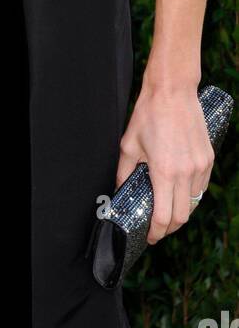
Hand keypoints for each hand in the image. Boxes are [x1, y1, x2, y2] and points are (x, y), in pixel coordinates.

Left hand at [116, 84, 213, 241]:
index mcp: (164, 172)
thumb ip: (124, 172)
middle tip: (157, 229)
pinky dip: (191, 196)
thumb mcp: (128, 144)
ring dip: (181, 211)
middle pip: (182, 216)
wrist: (173, 91)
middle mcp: (185, 173)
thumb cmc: (148, 114)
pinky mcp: (208, 158)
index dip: (156, 232)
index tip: (149, 237)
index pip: (164, 217)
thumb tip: (118, 189)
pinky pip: (202, 187)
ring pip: (194, 202)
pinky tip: (179, 192)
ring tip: (167, 210)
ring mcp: (200, 166)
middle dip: (169, 228)